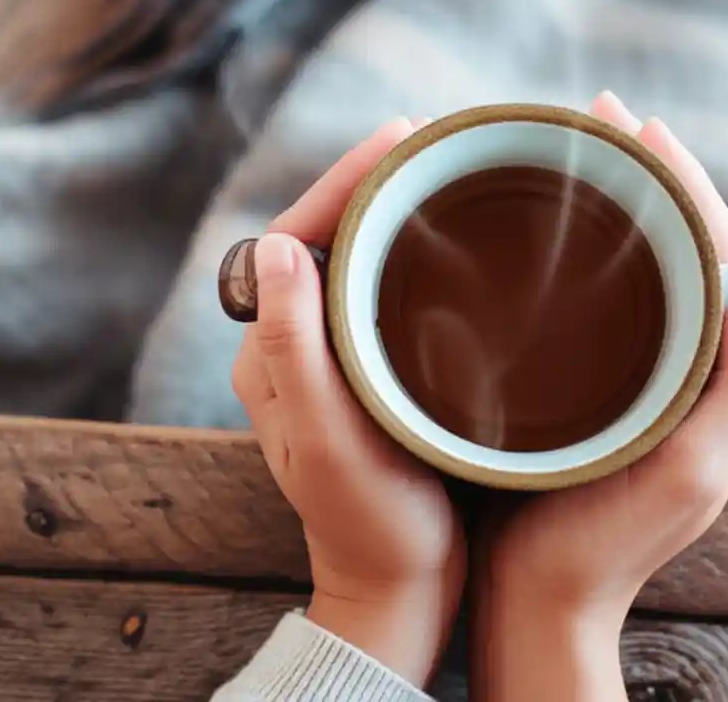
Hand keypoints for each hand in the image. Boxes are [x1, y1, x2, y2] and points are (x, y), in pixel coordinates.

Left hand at [231, 117, 461, 686]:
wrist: (399, 590)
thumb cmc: (370, 524)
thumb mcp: (333, 439)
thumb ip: (298, 349)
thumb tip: (278, 246)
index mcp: (272, 356)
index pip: (293, 240)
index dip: (341, 182)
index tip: (398, 138)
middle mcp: (295, 350)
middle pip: (325, 240)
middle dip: (369, 184)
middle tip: (428, 141)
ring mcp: (334, 363)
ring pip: (357, 263)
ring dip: (393, 214)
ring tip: (442, 172)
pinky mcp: (372, 377)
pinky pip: (386, 295)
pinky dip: (415, 256)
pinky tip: (455, 244)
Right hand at [472, 92, 727, 700]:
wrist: (536, 597)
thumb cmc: (604, 545)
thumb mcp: (688, 474)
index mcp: (713, 380)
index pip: (721, 259)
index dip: (690, 189)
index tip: (646, 133)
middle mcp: (679, 368)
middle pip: (680, 250)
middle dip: (650, 179)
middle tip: (603, 120)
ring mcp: (632, 374)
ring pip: (641, 269)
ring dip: (619, 205)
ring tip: (582, 152)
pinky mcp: (587, 384)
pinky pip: (602, 302)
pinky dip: (587, 252)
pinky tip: (554, 228)